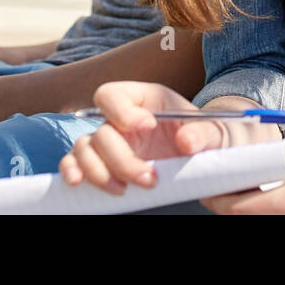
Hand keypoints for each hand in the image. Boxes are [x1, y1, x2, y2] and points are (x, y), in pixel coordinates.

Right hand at [59, 81, 243, 195]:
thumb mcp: (212, 131)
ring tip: (124, 190)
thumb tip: (186, 141)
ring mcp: (110, 141)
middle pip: (101, 131)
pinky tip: (79, 182)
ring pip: (84, 148)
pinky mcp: (103, 162)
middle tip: (148, 178)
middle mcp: (121, 118)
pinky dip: (72, 171)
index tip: (148, 127)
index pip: (113, 94)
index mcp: (144, 99)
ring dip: (99, 172)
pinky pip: (74, 162)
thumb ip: (202, 132)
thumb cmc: (206, 136)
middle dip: (121, 159)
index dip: (122, 110)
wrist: (205, 156)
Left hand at [200, 130, 284, 214]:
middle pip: (243, 219)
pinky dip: (267, 211)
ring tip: (244, 188)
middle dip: (229, 202)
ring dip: (248, 208)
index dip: (216, 195)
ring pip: (259, 222)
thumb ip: (272, 154)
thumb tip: (247, 160)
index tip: (206, 183)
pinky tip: (269, 197)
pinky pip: (278, 222)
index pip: (235, 206)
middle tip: (219, 185)